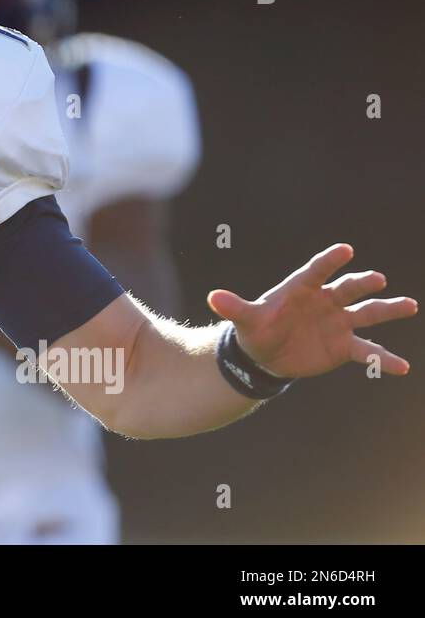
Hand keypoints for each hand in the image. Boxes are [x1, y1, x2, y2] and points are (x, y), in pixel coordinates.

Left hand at [208, 244, 416, 378]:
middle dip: (361, 283)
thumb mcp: (245, 319)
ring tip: (409, 305)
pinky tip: (402, 367)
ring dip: (388, 309)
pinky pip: (368, 351)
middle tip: (376, 278)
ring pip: (368, 312)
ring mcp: (338, 322)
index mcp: (301, 288)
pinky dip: (384, 359)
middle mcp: (325, 301)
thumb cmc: (258, 328)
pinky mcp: (344, 346)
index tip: (345, 250)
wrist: (267, 355)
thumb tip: (213, 297)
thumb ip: (234, 307)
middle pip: (347, 288)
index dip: (330, 260)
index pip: (317, 270)